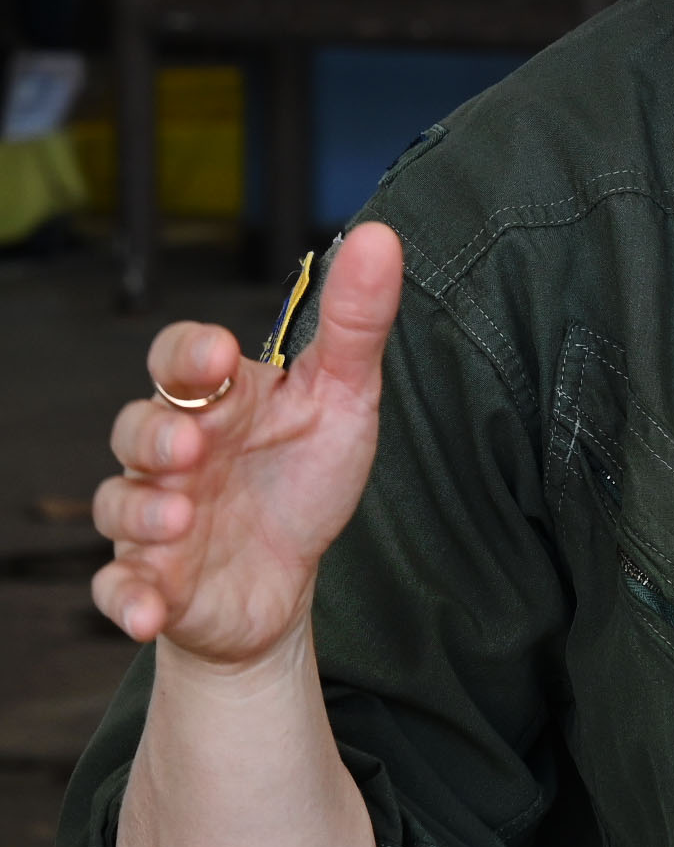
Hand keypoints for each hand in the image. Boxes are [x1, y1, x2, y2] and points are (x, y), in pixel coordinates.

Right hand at [92, 225, 405, 671]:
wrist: (285, 577)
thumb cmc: (303, 476)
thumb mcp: (342, 398)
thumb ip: (355, 325)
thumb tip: (382, 236)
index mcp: (218, 401)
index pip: (179, 361)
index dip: (189, 354)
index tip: (217, 357)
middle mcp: (173, 454)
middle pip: (136, 428)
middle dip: (155, 434)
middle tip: (191, 446)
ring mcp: (154, 517)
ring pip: (119, 505)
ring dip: (141, 512)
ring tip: (179, 519)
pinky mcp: (152, 581)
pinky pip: (118, 589)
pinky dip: (125, 599)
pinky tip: (145, 610)